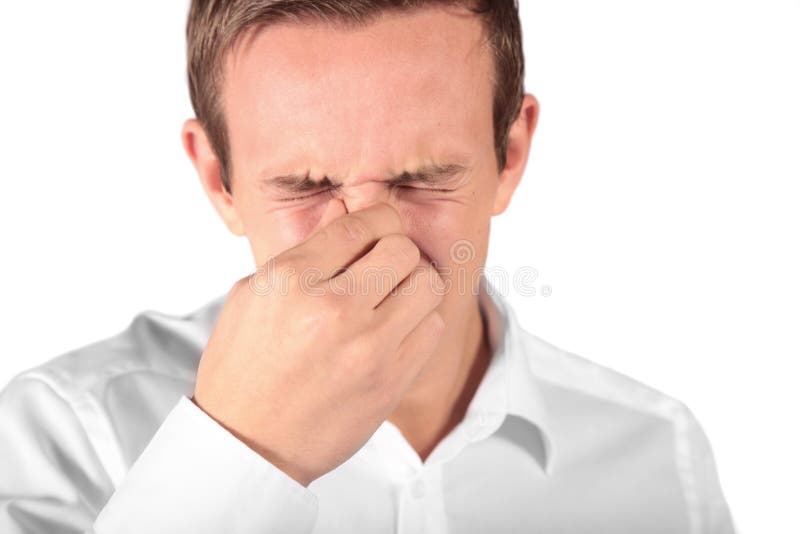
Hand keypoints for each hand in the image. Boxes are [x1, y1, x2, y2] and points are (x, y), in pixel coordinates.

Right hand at [191, 199, 444, 486]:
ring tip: (392, 296)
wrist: (249, 444)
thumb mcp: (253, 295)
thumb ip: (304, 250)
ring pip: (427, 284)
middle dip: (395, 250)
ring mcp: (368, 348)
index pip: (360, 223)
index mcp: (292, 281)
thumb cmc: (243, 366)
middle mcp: (334, 309)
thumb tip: (345, 206)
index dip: (375, 219)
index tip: (374, 231)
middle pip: (403, 249)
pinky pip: (433, 328)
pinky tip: (396, 329)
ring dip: (413, 283)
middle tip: (381, 266)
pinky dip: (420, 321)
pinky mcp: (392, 380)